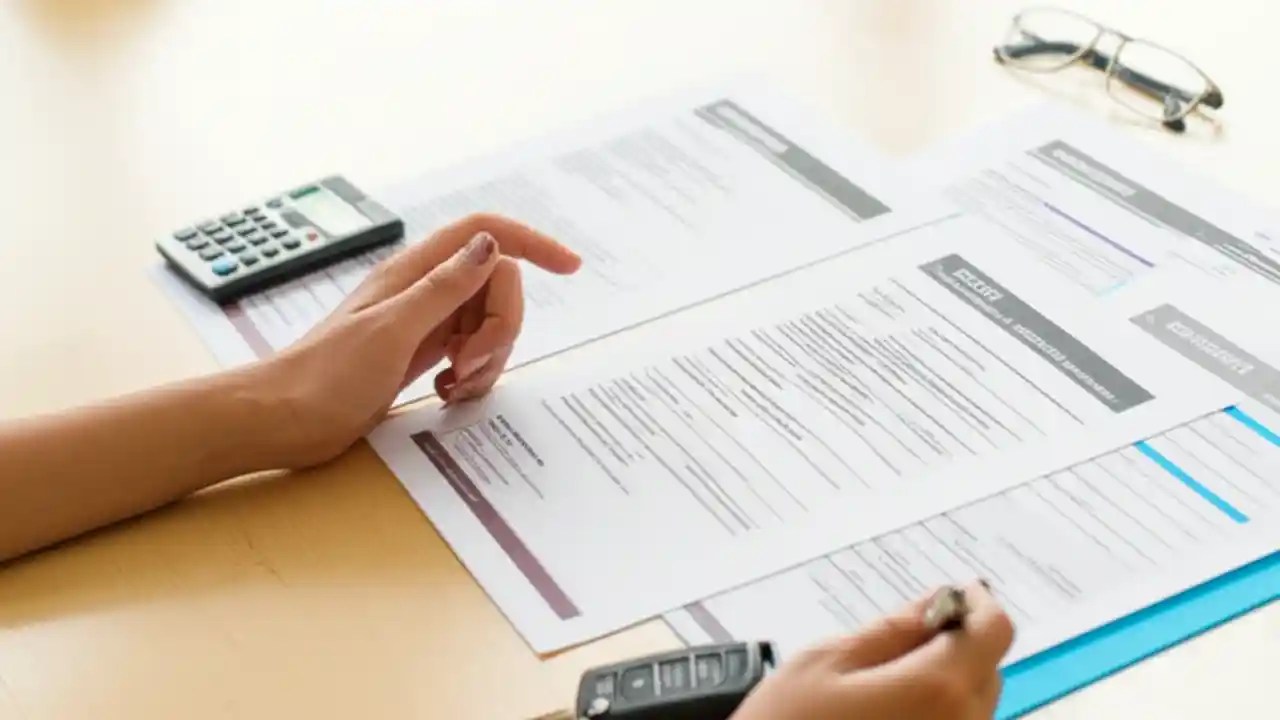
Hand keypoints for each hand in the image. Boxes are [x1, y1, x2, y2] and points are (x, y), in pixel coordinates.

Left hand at [246, 213, 580, 468]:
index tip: (570, 268)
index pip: (486, 233)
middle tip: (468, 365)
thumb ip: (444, 288)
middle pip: (497, 287)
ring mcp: (424, 324)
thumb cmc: (324, 375)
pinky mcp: (422, 355)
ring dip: (487, 359)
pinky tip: (445, 394)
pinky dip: (472, 376)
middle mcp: (424, 291)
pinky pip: (471, 355)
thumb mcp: (391, 331)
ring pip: (488, 325)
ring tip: (452, 386)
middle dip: (502, 328)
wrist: (282, 420)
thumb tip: (490, 245)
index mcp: (414, 272)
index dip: (531, 242)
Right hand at [731, 582, 1013, 719]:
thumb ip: (890, 630)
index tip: (956, 593)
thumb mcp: (825, 662)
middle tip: (909, 634)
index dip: (977, 603)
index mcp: (937, 688)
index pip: (992, 632)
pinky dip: (935, 711)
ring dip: (947, 681)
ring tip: (889, 679)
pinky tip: (889, 711)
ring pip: (973, 705)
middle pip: (987, 671)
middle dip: (958, 643)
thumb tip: (935, 602)